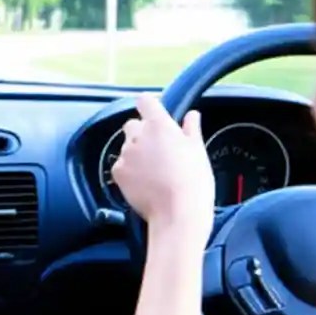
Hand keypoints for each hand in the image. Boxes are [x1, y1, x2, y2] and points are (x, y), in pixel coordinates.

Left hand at [112, 94, 213, 234]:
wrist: (177, 212)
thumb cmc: (193, 182)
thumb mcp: (198, 150)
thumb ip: (191, 129)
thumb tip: (191, 115)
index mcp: (159, 125)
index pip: (145, 101)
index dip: (149, 107)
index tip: (155, 114)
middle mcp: (138, 136)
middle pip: (133, 125)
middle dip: (142, 133)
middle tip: (159, 149)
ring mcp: (125, 154)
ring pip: (126, 147)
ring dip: (136, 153)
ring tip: (154, 171)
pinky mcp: (117, 172)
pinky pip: (120, 165)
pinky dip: (129, 170)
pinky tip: (144, 182)